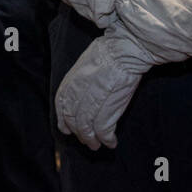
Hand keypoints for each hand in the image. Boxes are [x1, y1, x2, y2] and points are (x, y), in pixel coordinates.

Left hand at [55, 26, 150, 149]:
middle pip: (73, 117)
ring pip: (86, 126)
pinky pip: (104, 128)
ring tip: (96, 145)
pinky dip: (106, 138)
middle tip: (85, 140)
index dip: (63, 118)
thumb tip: (78, 96)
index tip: (66, 128)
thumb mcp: (87, 60)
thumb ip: (79, 79)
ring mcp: (96, 96)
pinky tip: (111, 142)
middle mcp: (81, 88)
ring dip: (90, 139)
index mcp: (74, 76)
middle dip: (78, 132)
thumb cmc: (111, 50)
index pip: (62, 102)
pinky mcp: (113, 104)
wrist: (129, 47)